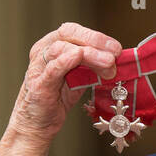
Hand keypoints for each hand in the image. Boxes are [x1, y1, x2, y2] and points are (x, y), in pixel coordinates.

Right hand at [8, 22, 122, 147]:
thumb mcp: (78, 78)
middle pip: (68, 34)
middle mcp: (43, 51)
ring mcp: (39, 66)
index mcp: (53, 45)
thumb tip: (115, 60)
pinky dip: (66, 60)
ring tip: (108, 62)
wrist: (39, 124)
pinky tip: (79, 56)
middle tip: (115, 52)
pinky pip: (52, 68)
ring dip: (89, 53)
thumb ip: (91, 66)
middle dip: (95, 41)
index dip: (97, 36)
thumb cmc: (57, 99)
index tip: (116, 48)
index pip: (74, 31)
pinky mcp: (39, 84)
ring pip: (62, 49)